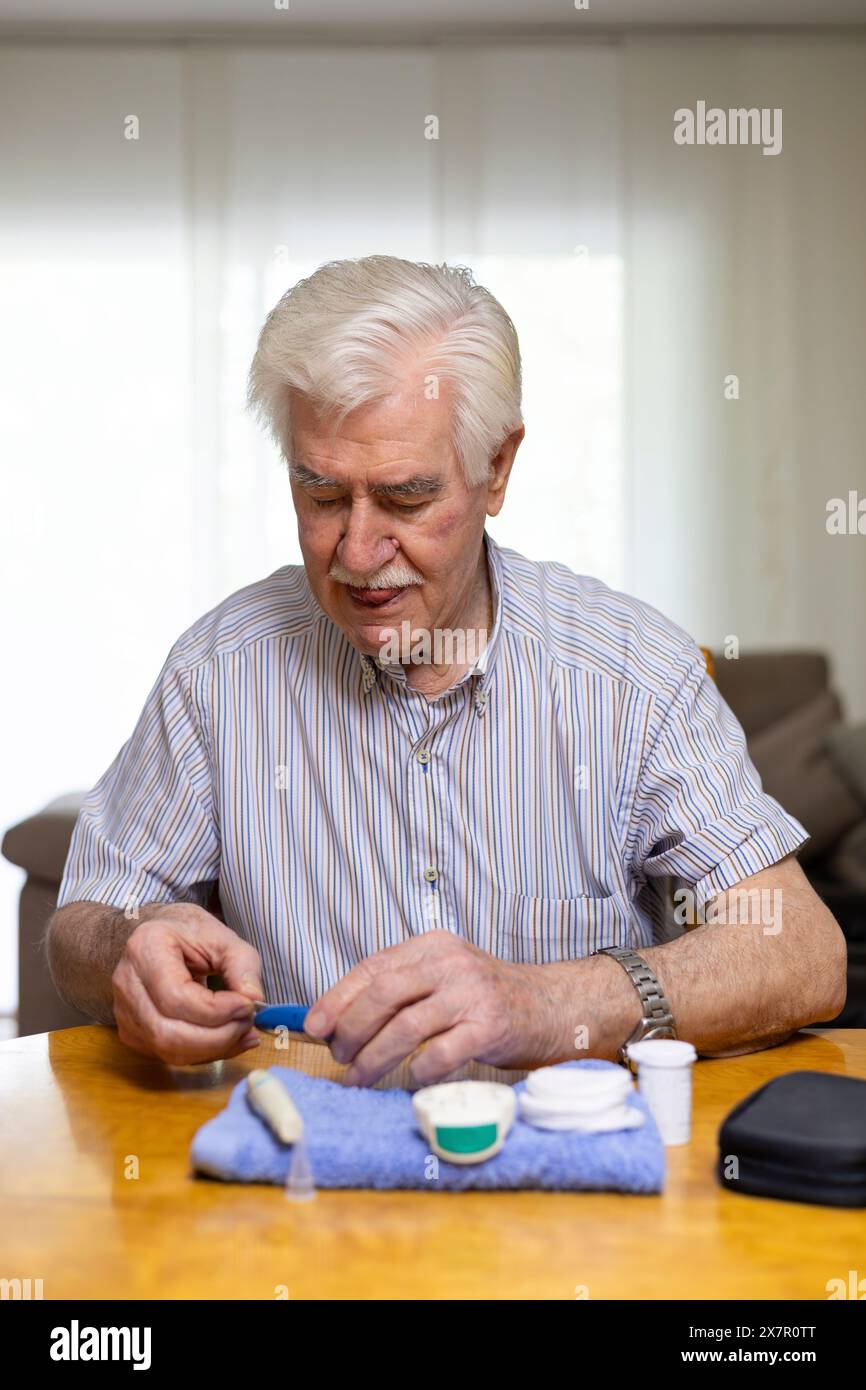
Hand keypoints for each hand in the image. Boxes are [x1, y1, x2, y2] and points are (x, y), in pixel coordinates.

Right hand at [112, 903, 264, 1064]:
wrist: (156, 936)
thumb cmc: (187, 933)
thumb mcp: (221, 935)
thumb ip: (242, 965)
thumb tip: (254, 1000)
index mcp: (145, 950)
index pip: (176, 997)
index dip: (216, 1010)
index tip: (248, 1005)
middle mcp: (127, 985)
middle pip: (167, 1034)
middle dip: (217, 1037)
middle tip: (248, 1024)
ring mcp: (125, 1013)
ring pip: (168, 1050)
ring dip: (214, 1049)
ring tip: (244, 1033)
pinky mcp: (133, 1033)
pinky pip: (170, 1055)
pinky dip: (204, 1052)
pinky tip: (227, 1038)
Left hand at [304, 929, 561, 1085]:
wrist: (553, 1007)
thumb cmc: (488, 1000)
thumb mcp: (444, 978)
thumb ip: (402, 989)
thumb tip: (340, 1021)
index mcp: (432, 947)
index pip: (373, 968)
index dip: (338, 998)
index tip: (316, 1026)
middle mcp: (450, 963)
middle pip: (383, 993)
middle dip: (351, 1029)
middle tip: (339, 1056)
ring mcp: (472, 993)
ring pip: (406, 1026)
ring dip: (374, 1057)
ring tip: (358, 1078)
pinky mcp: (490, 1026)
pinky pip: (442, 1052)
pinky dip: (418, 1069)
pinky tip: (410, 1079)